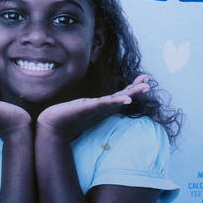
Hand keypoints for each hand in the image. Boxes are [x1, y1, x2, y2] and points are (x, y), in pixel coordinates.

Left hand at [36, 74, 150, 141]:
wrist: (53, 124)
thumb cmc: (66, 117)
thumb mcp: (81, 108)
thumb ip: (89, 104)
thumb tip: (94, 101)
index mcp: (103, 106)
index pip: (121, 94)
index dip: (133, 87)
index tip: (145, 78)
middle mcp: (102, 107)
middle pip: (124, 96)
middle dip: (137, 90)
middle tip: (149, 84)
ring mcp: (97, 108)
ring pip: (118, 99)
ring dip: (132, 94)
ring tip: (144, 89)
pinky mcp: (89, 108)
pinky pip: (105, 103)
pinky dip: (117, 101)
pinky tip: (126, 100)